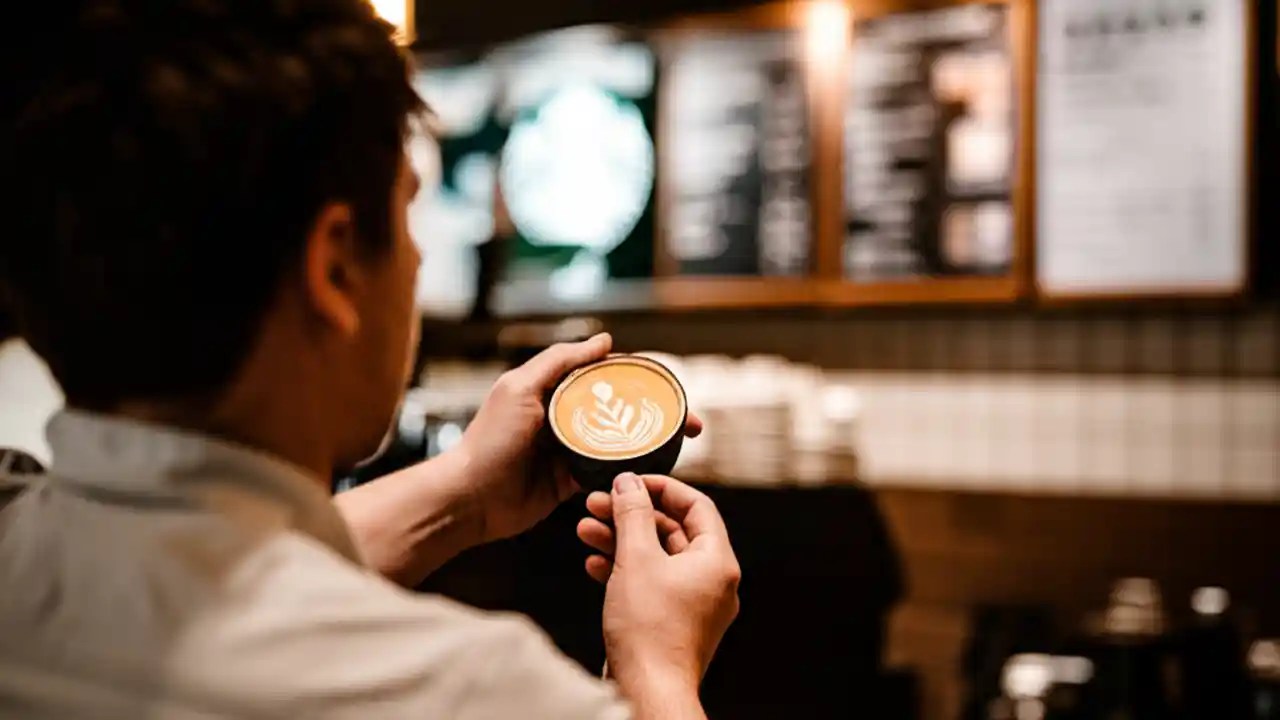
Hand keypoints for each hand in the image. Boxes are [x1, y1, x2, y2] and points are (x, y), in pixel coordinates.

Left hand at [456, 335, 702, 543]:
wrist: (469, 499)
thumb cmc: (490, 441)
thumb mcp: (521, 389)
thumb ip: (560, 361)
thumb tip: (605, 340)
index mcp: (554, 390)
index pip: (607, 377)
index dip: (642, 380)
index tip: (673, 388)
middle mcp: (566, 417)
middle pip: (622, 410)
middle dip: (659, 415)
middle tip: (693, 425)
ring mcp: (571, 450)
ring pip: (620, 442)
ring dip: (652, 443)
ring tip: (684, 447)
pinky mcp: (572, 482)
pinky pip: (607, 473)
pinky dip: (630, 471)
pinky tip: (656, 472)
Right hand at [578, 474, 739, 694]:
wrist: (647, 692)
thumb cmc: (649, 631)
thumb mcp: (636, 559)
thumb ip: (633, 515)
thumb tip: (629, 483)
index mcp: (717, 561)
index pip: (697, 505)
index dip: (662, 487)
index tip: (632, 481)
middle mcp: (711, 582)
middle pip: (673, 531)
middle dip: (631, 516)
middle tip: (599, 503)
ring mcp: (693, 604)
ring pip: (657, 558)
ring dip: (621, 540)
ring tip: (586, 529)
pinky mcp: (672, 623)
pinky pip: (651, 584)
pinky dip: (624, 570)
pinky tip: (595, 564)